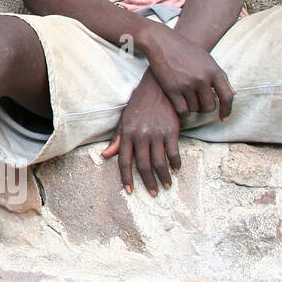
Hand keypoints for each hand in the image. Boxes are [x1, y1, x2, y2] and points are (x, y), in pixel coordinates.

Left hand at [101, 74, 180, 194]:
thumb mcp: (124, 120)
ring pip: (159, 163)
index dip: (126, 177)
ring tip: (166, 185)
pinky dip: (175, 164)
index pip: (124, 161)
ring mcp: (156, 134)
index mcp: (127, 134)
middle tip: (153, 194)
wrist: (156, 88)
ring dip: (163, 177)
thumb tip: (105, 155)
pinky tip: (176, 169)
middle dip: (148, 182)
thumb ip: (117, 139)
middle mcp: (140, 136)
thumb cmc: (139, 105)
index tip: (130, 191)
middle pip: (143, 165)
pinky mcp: (171, 131)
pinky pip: (173, 153)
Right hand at [137, 22, 234, 119]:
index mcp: (213, 71)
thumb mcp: (207, 59)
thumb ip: (220, 76)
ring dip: (192, 108)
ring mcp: (187, 84)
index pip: (227, 97)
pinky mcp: (172, 89)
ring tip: (187, 100)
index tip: (224, 118)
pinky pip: (182, 110)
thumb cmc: (185, 50)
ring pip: (195, 109)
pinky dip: (183, 113)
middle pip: (209, 106)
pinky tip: (181, 108)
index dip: (227, 110)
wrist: (160, 43)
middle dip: (204, 108)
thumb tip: (233, 93)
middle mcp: (202, 79)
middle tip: (198, 103)